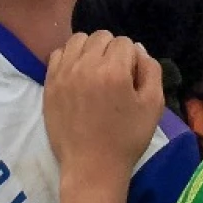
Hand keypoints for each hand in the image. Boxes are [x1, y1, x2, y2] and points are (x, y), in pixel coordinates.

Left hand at [44, 30, 164, 186]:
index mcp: (113, 70)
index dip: (131, 58)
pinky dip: (69, 58)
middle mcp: (86, 65)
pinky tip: (78, 75)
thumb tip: (138, 49)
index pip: (124, 42)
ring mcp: (64, 73)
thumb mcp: (153, 106)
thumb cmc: (127, 138)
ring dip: (90, 49)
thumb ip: (151, 71)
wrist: (92, 166)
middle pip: (101, 36)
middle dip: (112, 50)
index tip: (131, 78)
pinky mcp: (49, 82)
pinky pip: (58, 53)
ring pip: (78, 40)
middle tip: (114, 75)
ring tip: (95, 71)